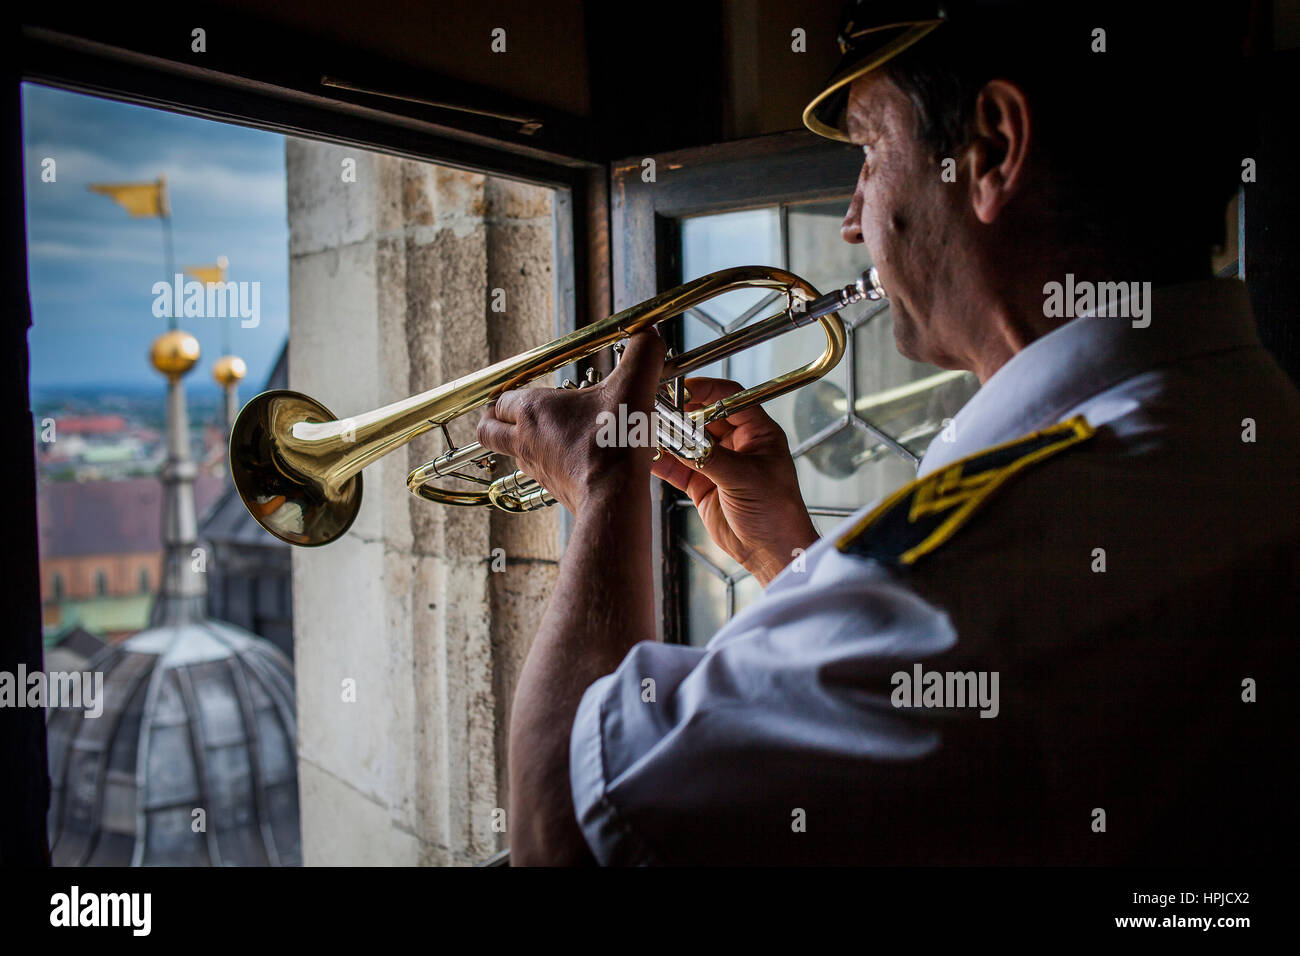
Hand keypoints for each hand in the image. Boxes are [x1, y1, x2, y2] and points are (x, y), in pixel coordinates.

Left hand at [477, 331, 666, 513]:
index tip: (519, 389)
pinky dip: (549, 464)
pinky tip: (574, 458)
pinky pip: (540, 475)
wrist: (614, 497)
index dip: (507, 393)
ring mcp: (537, 469)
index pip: (500, 399)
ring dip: (523, 443)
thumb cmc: (614, 444)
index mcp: (533, 410)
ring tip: (549, 433)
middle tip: (511, 416)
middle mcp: (527, 440)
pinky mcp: (554, 490)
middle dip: (494, 421)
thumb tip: (649, 335)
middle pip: (489, 431)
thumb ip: (641, 355)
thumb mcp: (633, 386)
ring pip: (513, 454)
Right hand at [653, 379, 817, 585]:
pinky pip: (677, 467)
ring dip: (667, 437)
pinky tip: (646, 457)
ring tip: (645, 432)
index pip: (729, 397)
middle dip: (679, 414)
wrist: (771, 552)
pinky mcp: (701, 484)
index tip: (679, 389)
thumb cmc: (776, 512)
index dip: (705, 389)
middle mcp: (737, 444)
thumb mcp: (744, 478)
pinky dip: (661, 462)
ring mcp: (717, 464)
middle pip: (702, 417)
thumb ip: (709, 456)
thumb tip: (680, 437)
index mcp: (758, 433)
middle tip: (656, 410)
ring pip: (686, 442)